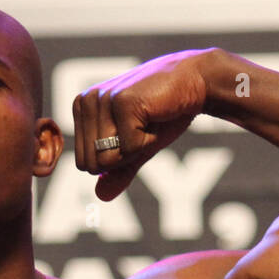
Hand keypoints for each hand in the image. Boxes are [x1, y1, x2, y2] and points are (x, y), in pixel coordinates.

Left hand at [72, 49, 216, 199]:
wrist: (196, 82)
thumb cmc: (165, 114)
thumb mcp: (138, 147)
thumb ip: (118, 170)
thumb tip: (100, 196)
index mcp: (82, 109)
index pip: (85, 163)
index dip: (115, 159)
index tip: (133, 133)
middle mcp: (86, 102)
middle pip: (93, 164)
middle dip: (124, 157)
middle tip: (142, 128)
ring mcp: (102, 100)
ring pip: (108, 159)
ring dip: (138, 148)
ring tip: (148, 121)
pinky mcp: (122, 102)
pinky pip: (129, 148)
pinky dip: (149, 141)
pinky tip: (156, 116)